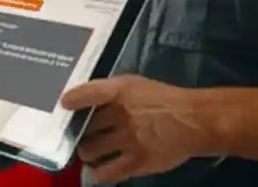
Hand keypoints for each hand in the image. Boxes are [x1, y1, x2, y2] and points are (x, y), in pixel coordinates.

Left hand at [61, 75, 211, 183]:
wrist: (194, 121)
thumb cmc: (162, 100)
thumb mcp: (135, 85)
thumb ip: (110, 91)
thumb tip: (82, 99)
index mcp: (122, 91)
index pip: (90, 92)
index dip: (74, 99)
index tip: (63, 104)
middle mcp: (123, 114)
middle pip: (87, 127)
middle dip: (81, 133)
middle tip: (82, 135)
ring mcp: (130, 139)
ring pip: (91, 150)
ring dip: (87, 153)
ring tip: (90, 152)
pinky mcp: (138, 162)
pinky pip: (108, 172)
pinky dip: (98, 173)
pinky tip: (98, 170)